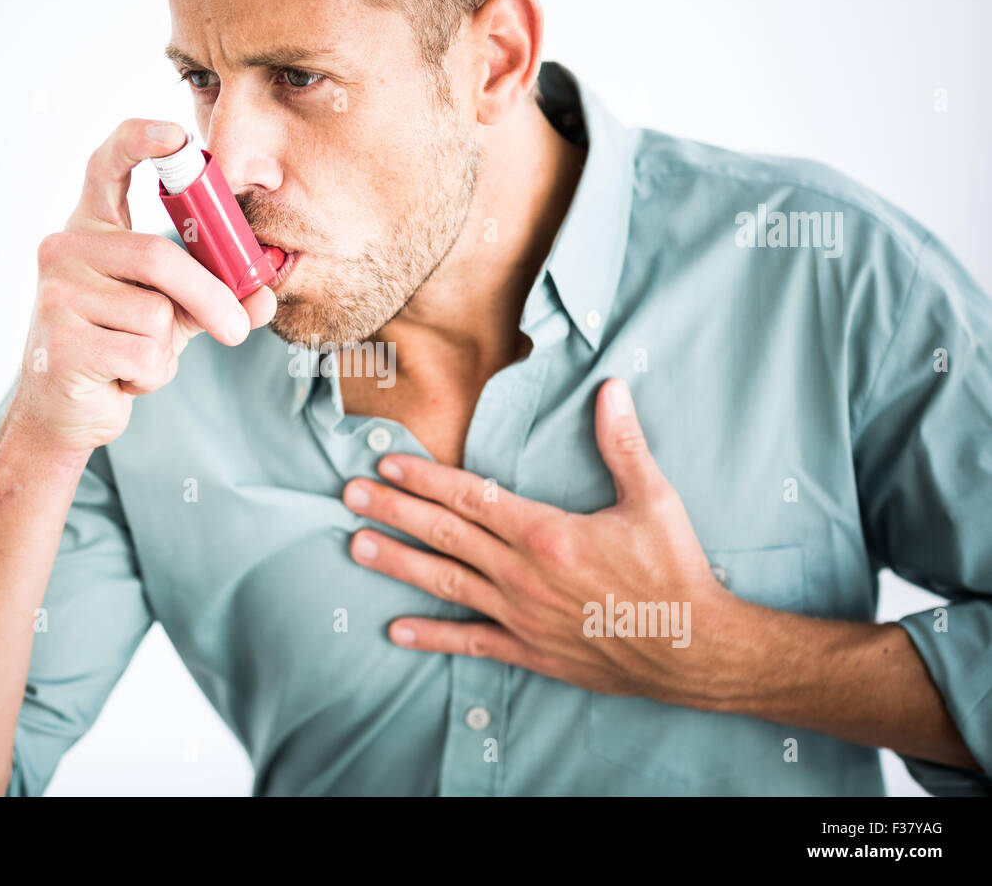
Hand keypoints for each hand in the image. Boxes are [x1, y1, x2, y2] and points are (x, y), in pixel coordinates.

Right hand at [9, 119, 277, 455]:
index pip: (106, 167)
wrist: (64, 410)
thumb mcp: (169, 313)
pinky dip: (150, 375)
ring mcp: (55, 296)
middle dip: (211, 297)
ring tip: (136, 358)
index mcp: (90, 230)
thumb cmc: (118, 346)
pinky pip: (142, 354)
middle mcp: (63, 250)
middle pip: (157, 256)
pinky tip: (121, 378)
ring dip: (167, 349)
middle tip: (239, 328)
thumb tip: (266, 295)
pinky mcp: (59, 344)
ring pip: (154, 313)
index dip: (139, 141)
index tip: (175, 134)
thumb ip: (215, 295)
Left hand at [342, 377, 736, 705]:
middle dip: (394, 510)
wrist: (693, 651)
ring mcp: (521, 616)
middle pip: (445, 535)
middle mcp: (524, 574)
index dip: (425, 477)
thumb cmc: (674, 573)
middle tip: (348, 495)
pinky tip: (396, 631)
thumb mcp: (654, 500)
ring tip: (356, 547)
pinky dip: (432, 637)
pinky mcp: (530, 651)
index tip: (387, 463)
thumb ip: (623, 444)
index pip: (472, 497)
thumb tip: (610, 389)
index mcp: (547, 532)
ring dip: (398, 563)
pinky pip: (471, 643)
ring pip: (446, 583)